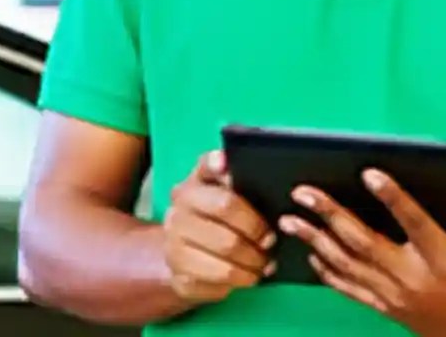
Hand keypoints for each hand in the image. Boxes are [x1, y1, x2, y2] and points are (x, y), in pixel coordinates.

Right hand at [163, 150, 277, 303]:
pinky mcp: (180, 280)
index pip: (224, 204)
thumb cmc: (210, 209)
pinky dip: (239, 282)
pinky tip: (247, 275)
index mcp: (188, 190)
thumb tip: (223, 159)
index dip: (251, 219)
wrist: (181, 244)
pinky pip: (218, 287)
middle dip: (256, 246)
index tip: (267, 228)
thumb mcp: (215, 182)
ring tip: (264, 264)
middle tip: (270, 245)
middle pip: (228, 241)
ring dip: (252, 268)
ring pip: (225, 268)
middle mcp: (176, 219)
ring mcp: (174, 251)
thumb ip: (221, 167)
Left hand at [280, 170, 445, 336]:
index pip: (414, 221)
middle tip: (303, 192)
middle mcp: (414, 276)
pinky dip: (327, 271)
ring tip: (289, 220)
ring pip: (347, 264)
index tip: (368, 173)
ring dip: (315, 240)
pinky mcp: (388, 308)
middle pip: (363, 241)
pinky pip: (350, 289)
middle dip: (330, 214)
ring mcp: (396, 295)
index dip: (392, 196)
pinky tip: (309, 253)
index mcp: (444, 257)